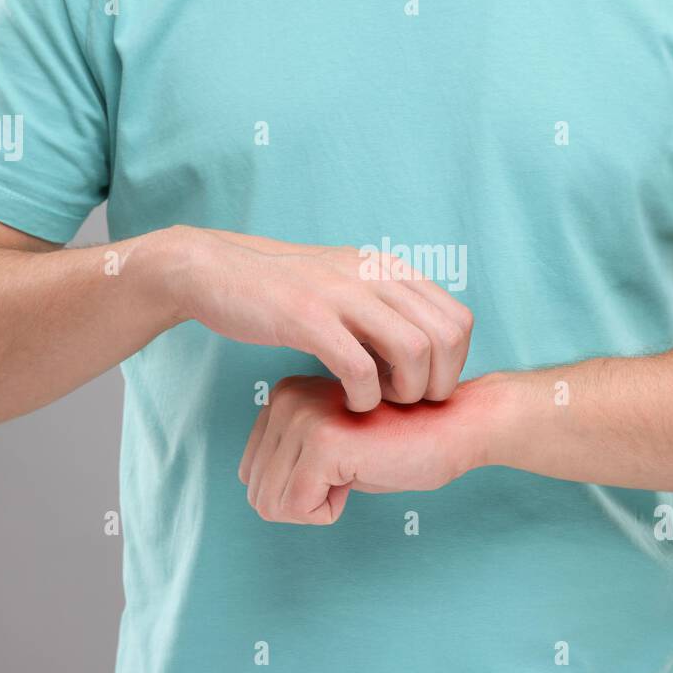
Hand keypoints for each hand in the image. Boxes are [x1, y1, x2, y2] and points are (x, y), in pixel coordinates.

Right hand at [164, 227, 472, 411]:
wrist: (213, 271)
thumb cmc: (280, 290)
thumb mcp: (344, 283)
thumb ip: (383, 304)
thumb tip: (424, 343)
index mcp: (388, 268)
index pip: (458, 319)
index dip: (452, 364)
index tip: (423, 386)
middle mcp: (374, 275)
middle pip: (445, 337)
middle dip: (436, 383)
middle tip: (407, 403)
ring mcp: (342, 294)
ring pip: (413, 350)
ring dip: (405, 392)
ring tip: (380, 403)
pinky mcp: (308, 318)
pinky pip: (361, 368)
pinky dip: (365, 397)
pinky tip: (350, 402)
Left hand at [237, 376, 489, 524]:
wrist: (454, 429)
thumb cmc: (400, 446)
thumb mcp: (330, 451)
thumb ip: (291, 460)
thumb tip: (254, 494)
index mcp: (282, 398)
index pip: (251, 476)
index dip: (300, 490)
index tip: (342, 464)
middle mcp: (284, 400)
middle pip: (258, 493)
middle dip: (304, 502)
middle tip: (351, 470)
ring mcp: (301, 418)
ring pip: (271, 504)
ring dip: (317, 506)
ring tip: (356, 470)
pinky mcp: (322, 441)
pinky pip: (298, 508)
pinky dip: (329, 511)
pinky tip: (361, 475)